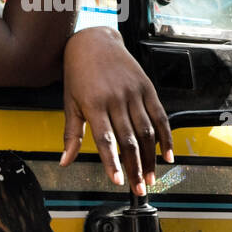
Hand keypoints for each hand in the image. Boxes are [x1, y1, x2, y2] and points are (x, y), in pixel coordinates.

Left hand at [59, 26, 173, 195]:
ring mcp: (134, 93)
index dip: (113, 162)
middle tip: (139, 189)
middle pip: (130, 140)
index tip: (118, 182)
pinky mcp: (147, 88)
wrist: (93, 42)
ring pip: (147, 131)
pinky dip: (166, 137)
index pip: (105, 140)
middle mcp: (116, 99)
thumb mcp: (69, 103)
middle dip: (135, 168)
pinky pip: (160, 116)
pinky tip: (167, 155)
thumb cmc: (77, 75)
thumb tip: (64, 162)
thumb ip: (71, 135)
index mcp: (94, 105)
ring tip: (152, 178)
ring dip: (151, 158)